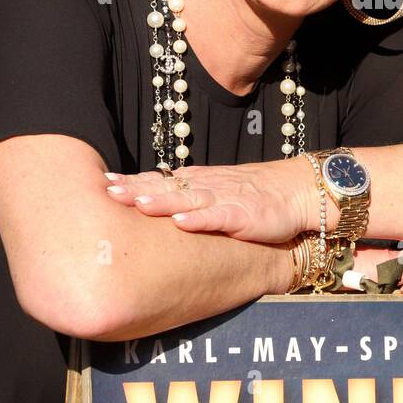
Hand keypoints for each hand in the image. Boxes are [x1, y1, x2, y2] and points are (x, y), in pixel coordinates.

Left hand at [104, 161, 332, 243]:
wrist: (298, 191)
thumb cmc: (258, 195)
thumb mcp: (220, 193)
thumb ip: (191, 196)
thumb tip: (158, 201)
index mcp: (200, 182)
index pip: (161, 179)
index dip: (133, 181)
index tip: (104, 182)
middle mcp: (208, 187)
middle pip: (167, 186)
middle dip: (137, 188)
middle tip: (107, 189)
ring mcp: (226, 200)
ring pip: (188, 199)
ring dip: (161, 201)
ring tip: (136, 203)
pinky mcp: (244, 215)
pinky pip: (218, 217)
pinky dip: (199, 219)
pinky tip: (180, 222)